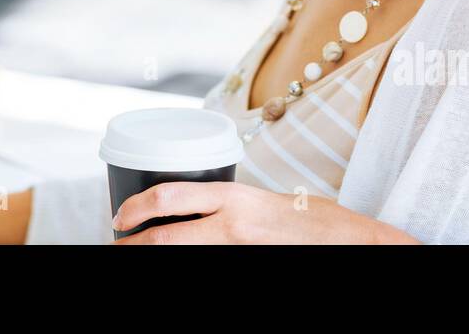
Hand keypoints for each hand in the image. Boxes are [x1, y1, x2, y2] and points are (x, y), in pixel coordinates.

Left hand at [111, 180, 419, 244]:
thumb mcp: (260, 200)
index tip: (118, 218)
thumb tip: (189, 212)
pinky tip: (173, 266)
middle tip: (117, 244)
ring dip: (153, 257)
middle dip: (130, 244)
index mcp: (233, 199)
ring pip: (180, 258)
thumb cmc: (310, 220)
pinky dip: (184, 267)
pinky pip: (205, 271)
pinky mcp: (248, 270)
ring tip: (139, 254)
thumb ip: (225, 206)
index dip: (133, 209)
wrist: (351, 243)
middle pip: (163, 239)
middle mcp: (231, 227)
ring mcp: (238, 254)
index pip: (167, 198)